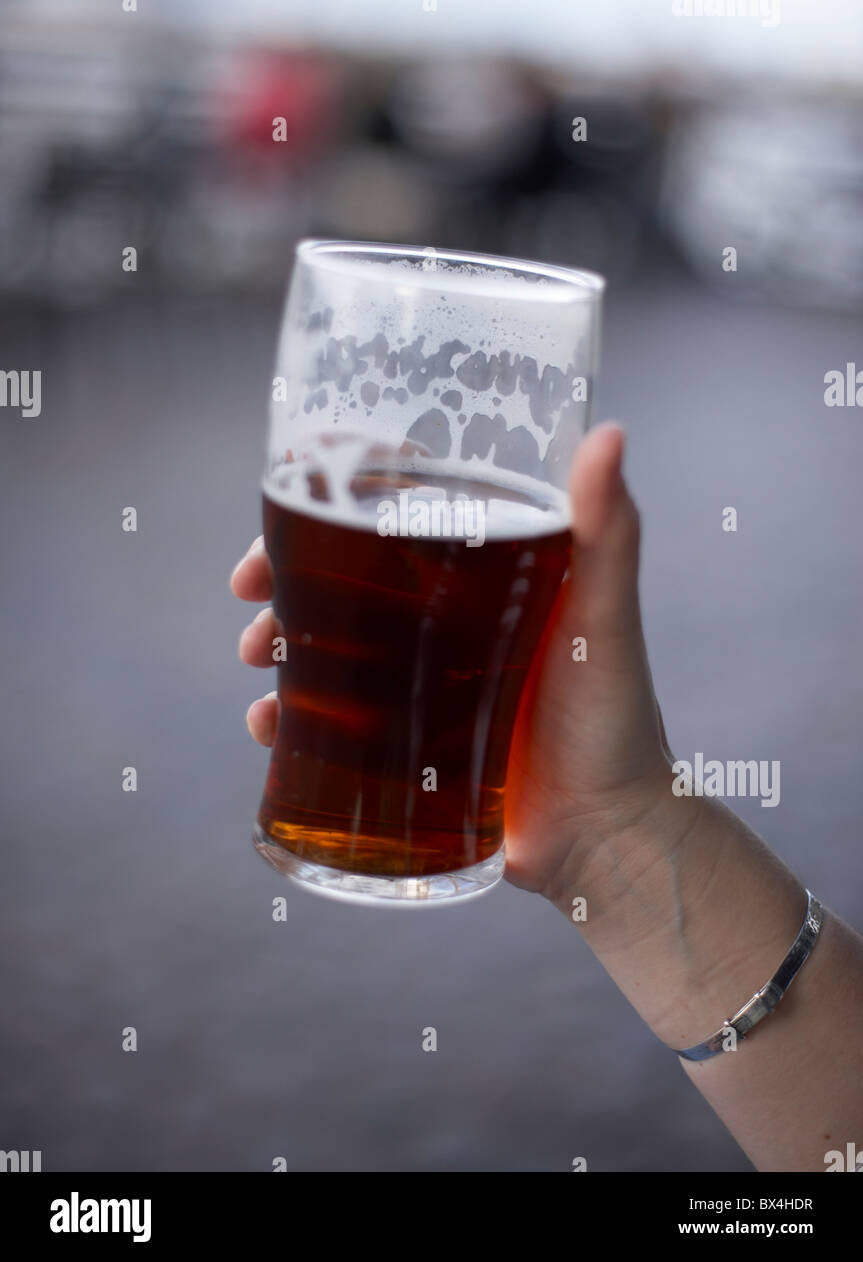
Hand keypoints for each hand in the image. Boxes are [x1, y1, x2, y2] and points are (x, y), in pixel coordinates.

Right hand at [230, 422, 673, 900]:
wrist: (605, 844)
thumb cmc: (615, 721)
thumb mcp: (607, 618)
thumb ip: (610, 533)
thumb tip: (609, 432)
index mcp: (487, 571)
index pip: (400, 508)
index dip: (339, 492)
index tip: (293, 491)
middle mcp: (444, 618)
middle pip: (343, 572)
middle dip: (282, 574)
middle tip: (251, 596)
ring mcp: (417, 682)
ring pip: (323, 642)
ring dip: (273, 640)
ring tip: (256, 662)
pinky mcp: (398, 744)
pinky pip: (325, 719)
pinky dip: (284, 717)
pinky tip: (267, 729)